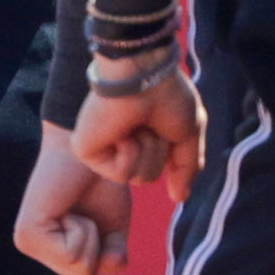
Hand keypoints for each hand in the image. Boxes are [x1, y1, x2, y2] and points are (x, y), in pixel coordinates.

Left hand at [14, 120, 134, 274]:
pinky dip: (84, 231)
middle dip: (100, 245)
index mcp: (53, 247)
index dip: (107, 247)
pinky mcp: (28, 235)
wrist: (90, 143)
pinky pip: (73, 256)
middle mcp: (35, 248)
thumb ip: (113, 256)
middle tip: (85, 210)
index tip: (94, 213)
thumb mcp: (114, 225)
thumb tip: (111, 266)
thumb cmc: (103, 178)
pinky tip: (67, 209)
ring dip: (92, 236)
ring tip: (76, 207)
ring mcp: (28, 243)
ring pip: (81, 271)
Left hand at [75, 65, 205, 202]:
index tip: (165, 128)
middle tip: (152, 124)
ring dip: (148, 149)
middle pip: (150, 177)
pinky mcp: (87, 153)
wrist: (144, 77)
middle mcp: (120, 145)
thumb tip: (180, 198)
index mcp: (141, 139)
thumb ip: (187, 167)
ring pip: (138, 178)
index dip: (170, 153)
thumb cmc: (167, 96)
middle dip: (160, 151)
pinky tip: (124, 131)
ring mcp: (103, 150)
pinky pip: (121, 174)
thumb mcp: (187, 134)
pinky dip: (131, 151)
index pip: (159, 168)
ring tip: (138, 125)